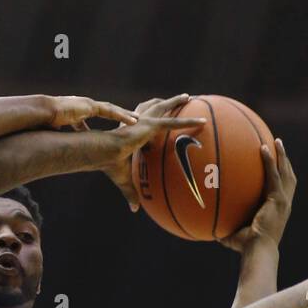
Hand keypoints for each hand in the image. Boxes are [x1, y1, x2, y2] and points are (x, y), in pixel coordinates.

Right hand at [49, 95, 139, 129]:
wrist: (42, 112)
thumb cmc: (46, 120)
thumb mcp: (58, 127)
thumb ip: (64, 130)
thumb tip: (61, 139)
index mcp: (79, 109)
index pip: (97, 112)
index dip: (108, 116)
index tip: (116, 121)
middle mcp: (85, 104)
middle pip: (108, 109)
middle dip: (120, 114)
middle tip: (133, 118)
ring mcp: (88, 104)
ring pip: (112, 109)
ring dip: (125, 115)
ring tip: (138, 120)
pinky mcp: (90, 107)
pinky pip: (111, 112)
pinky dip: (122, 116)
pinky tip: (133, 121)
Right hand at [101, 94, 205, 210]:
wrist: (104, 153)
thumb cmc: (110, 164)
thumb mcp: (125, 179)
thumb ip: (132, 192)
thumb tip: (134, 210)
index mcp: (130, 131)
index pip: (141, 121)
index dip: (148, 117)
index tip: (157, 119)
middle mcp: (137, 122)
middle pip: (153, 107)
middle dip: (166, 103)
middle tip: (179, 100)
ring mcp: (145, 120)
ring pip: (164, 107)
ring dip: (176, 102)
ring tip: (189, 97)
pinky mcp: (152, 125)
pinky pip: (175, 122)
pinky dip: (189, 121)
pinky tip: (202, 121)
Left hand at [218, 139, 295, 253]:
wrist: (258, 251)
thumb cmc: (246, 248)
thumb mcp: (235, 235)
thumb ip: (226, 229)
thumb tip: (209, 230)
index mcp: (277, 210)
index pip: (282, 189)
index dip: (281, 176)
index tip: (277, 165)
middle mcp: (284, 204)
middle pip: (288, 177)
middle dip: (285, 161)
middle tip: (278, 146)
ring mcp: (283, 201)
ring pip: (285, 173)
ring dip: (281, 156)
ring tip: (276, 141)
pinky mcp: (278, 200)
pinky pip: (274, 175)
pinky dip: (270, 161)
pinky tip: (263, 148)